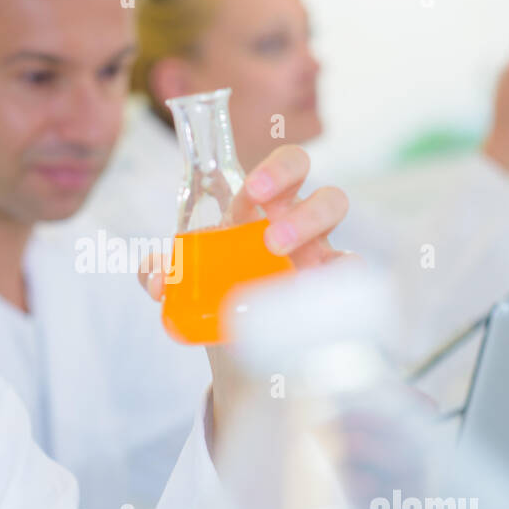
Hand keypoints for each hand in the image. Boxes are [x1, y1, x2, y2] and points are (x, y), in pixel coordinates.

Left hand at [138, 144, 349, 301]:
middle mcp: (300, 223)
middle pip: (323, 191)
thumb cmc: (215, 286)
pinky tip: (315, 288)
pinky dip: (341, 275)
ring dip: (309, 228)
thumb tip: (160, 281)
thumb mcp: (182, 275)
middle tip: (268, 235)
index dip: (278, 171)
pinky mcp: (329, 288)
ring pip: (337, 223)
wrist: (235, 339)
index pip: (287, 168)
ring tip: (277, 253)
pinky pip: (350, 271)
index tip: (254, 191)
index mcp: (266, 208)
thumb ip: (159, 270)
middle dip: (300, 205)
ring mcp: (320, 255)